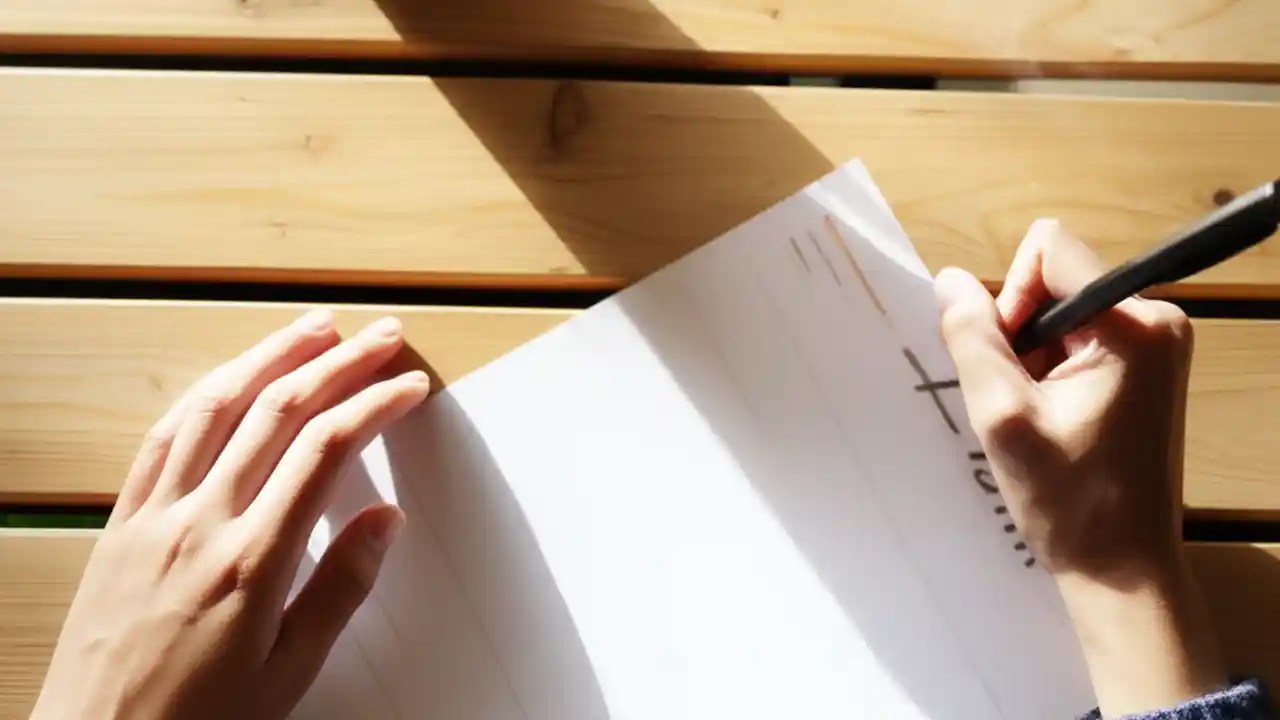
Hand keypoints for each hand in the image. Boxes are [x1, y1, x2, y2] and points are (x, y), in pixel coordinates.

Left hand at [31, 311, 430, 719]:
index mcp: (252, 562)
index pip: (325, 450)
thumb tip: (383, 521)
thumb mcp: (289, 672)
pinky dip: (204, 395)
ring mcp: (153, 515)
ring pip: (216, 406)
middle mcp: (199, 523)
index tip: (408, 387)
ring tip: (314, 328)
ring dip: (270, 356)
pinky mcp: (121, 521)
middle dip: (339, 362)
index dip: (373, 405)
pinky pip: (163, 436)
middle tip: (382, 336)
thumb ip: (339, 589)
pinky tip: (229, 378)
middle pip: (278, 411)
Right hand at [935, 220, 1227, 716]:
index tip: (1011, 363)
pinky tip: (1053, 418)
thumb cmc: (1069, 501)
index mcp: (1135, 324)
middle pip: (1056, 278)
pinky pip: (1079, 335)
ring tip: (1038, 416)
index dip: (1011, 296)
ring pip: (1061, 309)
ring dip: (1034, 356)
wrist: (1122, 566)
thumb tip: (950, 279)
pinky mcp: (1149, 364)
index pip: (1050, 248)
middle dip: (1021, 332)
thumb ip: (972, 339)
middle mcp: (1158, 319)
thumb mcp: (1002, 417)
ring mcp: (1158, 342)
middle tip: (1021, 400)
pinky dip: (1052, 369)